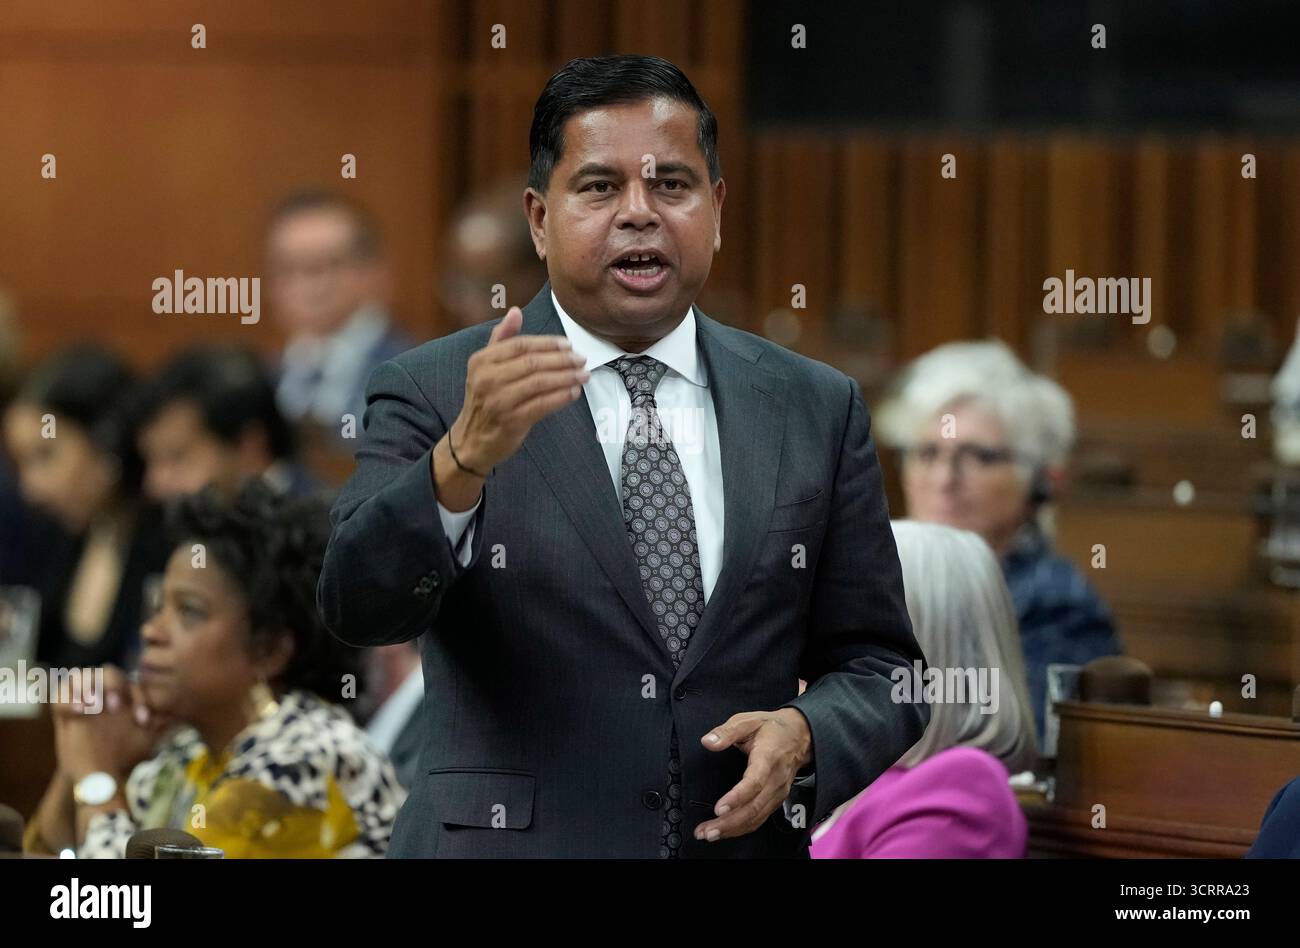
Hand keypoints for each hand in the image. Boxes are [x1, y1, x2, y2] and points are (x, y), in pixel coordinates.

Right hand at [52, 665, 171, 782]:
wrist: (100, 775)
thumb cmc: (126, 755)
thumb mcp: (146, 742)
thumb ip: (161, 727)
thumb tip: (178, 718)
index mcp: (128, 697)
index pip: (135, 684)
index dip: (140, 699)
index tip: (143, 721)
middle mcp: (106, 694)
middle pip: (108, 672)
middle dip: (112, 685)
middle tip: (114, 707)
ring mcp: (84, 700)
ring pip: (81, 675)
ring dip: (86, 686)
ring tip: (91, 706)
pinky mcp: (64, 711)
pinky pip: (58, 693)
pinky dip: (66, 699)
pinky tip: (77, 712)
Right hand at [451, 306, 587, 471]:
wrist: (471, 440)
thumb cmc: (484, 401)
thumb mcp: (485, 367)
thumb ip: (501, 339)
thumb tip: (515, 312)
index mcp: (481, 361)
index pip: (520, 344)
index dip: (547, 343)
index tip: (567, 344)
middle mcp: (487, 379)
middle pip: (532, 362)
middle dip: (562, 360)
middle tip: (581, 359)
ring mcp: (499, 401)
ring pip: (540, 382)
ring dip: (566, 377)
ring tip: (583, 374)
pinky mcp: (512, 421)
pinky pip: (543, 404)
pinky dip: (562, 397)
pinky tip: (573, 392)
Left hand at [695, 708, 812, 841]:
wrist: (799, 735)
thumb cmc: (772, 728)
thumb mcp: (748, 720)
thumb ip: (727, 731)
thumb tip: (708, 741)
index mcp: (767, 758)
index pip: (754, 783)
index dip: (736, 798)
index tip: (718, 808)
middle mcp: (775, 779)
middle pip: (753, 807)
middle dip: (729, 823)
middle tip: (706, 831)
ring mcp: (778, 792)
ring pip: (757, 817)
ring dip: (733, 829)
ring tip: (710, 834)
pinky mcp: (776, 799)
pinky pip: (760, 818)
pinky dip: (743, 828)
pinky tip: (726, 832)